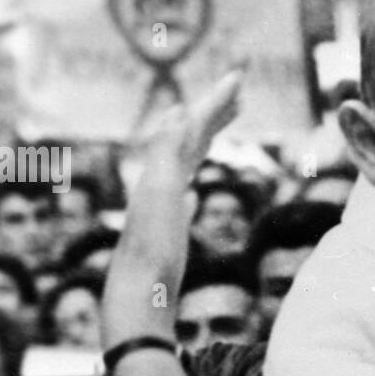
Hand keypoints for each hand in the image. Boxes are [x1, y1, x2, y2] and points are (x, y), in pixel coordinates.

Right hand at [102, 72, 242, 346]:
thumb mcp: (176, 237)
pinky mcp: (153, 193)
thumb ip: (180, 211)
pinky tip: (182, 112)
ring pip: (185, 136)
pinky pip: (165, 154)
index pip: (195, 148)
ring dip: (207, 108)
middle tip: (238, 82)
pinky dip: (172, 131)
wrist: (136, 293)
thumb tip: (191, 196)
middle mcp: (161, 179)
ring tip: (232, 84)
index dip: (211, 125)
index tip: (229, 106)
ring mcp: (155, 184)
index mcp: (169, 187)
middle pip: (194, 135)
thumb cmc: (154, 274)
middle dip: (216, 107)